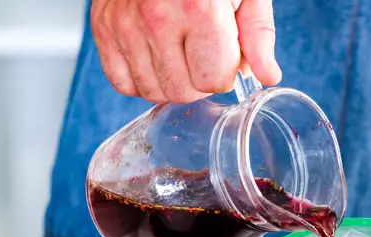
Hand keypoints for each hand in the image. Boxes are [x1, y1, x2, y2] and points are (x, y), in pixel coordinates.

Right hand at [90, 0, 281, 102]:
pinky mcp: (103, 28)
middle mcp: (156, 18)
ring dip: (171, 81)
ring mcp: (124, 25)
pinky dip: (140, 79)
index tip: (223, 51)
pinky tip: (155, 57)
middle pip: (183, 92)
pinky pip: (122, 83)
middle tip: (202, 51)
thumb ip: (258, 34)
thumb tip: (267, 76)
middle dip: (199, 80)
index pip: (214, 81)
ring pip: (152, 92)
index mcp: (198, 9)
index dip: (225, 71)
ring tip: (179, 51)